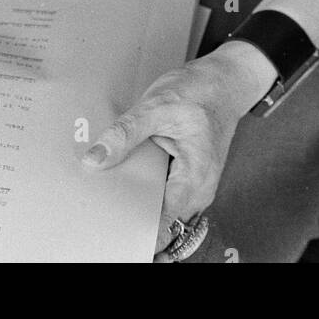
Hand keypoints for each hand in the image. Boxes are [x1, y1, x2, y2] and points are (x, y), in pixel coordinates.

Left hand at [82, 43, 276, 260]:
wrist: (224, 83)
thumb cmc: (198, 92)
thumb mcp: (155, 106)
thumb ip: (124, 134)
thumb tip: (94, 159)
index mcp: (193, 178)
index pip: (163, 228)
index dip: (136, 234)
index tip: (110, 230)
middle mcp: (198, 192)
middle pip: (161, 226)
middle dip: (132, 221)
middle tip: (101, 209)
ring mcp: (196, 189)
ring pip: (163, 215)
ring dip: (138, 208)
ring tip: (111, 192)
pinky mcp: (189, 182)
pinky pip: (166, 200)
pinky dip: (147, 195)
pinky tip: (129, 180)